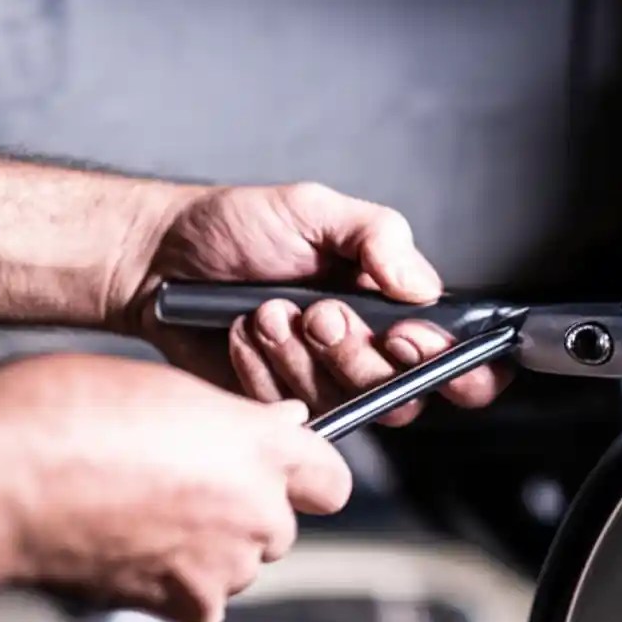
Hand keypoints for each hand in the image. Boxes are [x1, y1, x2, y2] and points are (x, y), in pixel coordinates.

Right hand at [0, 353, 349, 621]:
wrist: (3, 477)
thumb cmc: (70, 415)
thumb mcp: (170, 388)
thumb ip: (237, 418)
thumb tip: (282, 424)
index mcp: (264, 447)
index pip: (332, 476)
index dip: (309, 473)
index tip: (289, 471)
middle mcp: (259, 509)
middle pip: (282, 522)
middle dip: (249, 509)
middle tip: (189, 486)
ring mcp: (226, 562)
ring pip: (242, 562)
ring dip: (212, 546)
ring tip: (145, 510)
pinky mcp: (187, 602)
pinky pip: (202, 598)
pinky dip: (176, 582)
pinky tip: (131, 546)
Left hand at [127, 183, 510, 423]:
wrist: (159, 258)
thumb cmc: (238, 227)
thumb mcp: (315, 209)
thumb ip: (379, 236)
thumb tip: (422, 285)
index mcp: (397, 306)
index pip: (462, 357)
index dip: (450, 363)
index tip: (407, 336)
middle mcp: (372, 351)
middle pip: (407, 393)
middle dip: (359, 353)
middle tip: (320, 312)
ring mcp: (328, 384)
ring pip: (348, 403)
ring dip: (303, 355)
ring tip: (269, 310)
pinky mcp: (284, 408)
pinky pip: (295, 412)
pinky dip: (265, 369)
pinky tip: (246, 333)